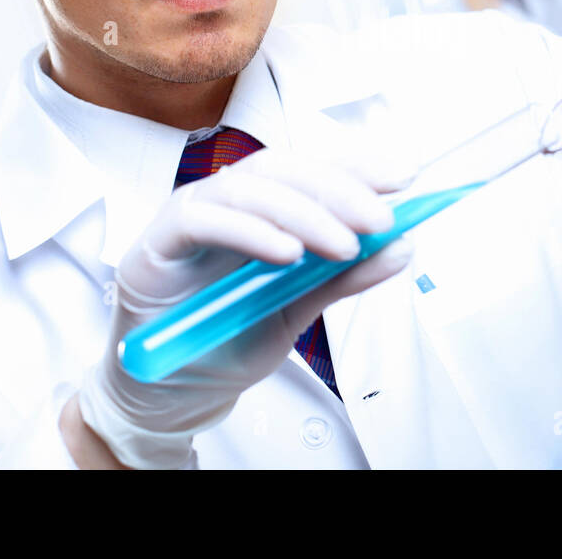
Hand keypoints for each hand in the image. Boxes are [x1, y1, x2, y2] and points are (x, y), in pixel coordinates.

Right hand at [76, 148, 414, 468]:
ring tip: (343, 245)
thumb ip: (343, 277)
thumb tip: (401, 247)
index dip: (357, 167)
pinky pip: (204, 219)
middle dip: (339, 190)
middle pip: (285, 172)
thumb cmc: (226, 340)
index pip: (313, 172)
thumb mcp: (299, 309)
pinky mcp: (159, 240)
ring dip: (304, 213)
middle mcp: (228, 202)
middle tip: (381, 219)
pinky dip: (250, 231)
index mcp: (264, 210)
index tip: (402, 178)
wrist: (172, 393)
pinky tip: (287, 253)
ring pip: (250, 189)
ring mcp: (192, 214)